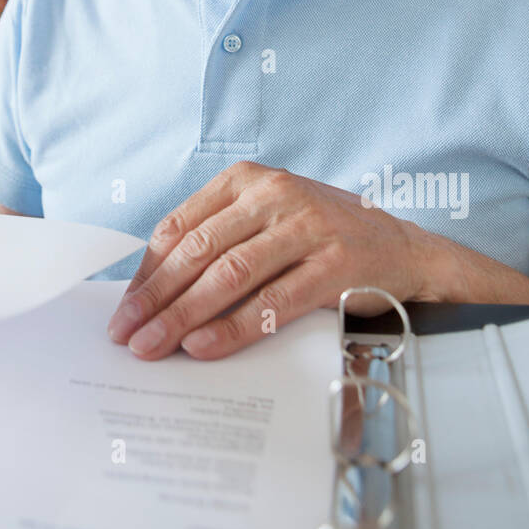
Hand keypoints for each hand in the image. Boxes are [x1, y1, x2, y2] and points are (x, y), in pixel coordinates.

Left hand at [107, 162, 446, 360]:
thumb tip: (154, 290)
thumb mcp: (267, 220)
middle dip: (155, 297)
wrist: (404, 248)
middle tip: (126, 334)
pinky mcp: (335, 264)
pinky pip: (273, 303)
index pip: (181, 225)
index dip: (147, 270)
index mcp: (248, 180)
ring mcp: (307, 227)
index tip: (124, 307)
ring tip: (154, 347)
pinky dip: (234, 328)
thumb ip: (219, 241)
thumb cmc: (321, 237)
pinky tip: (205, 346)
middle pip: (198, 251)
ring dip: (184, 316)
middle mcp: (275, 195)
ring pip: (229, 275)